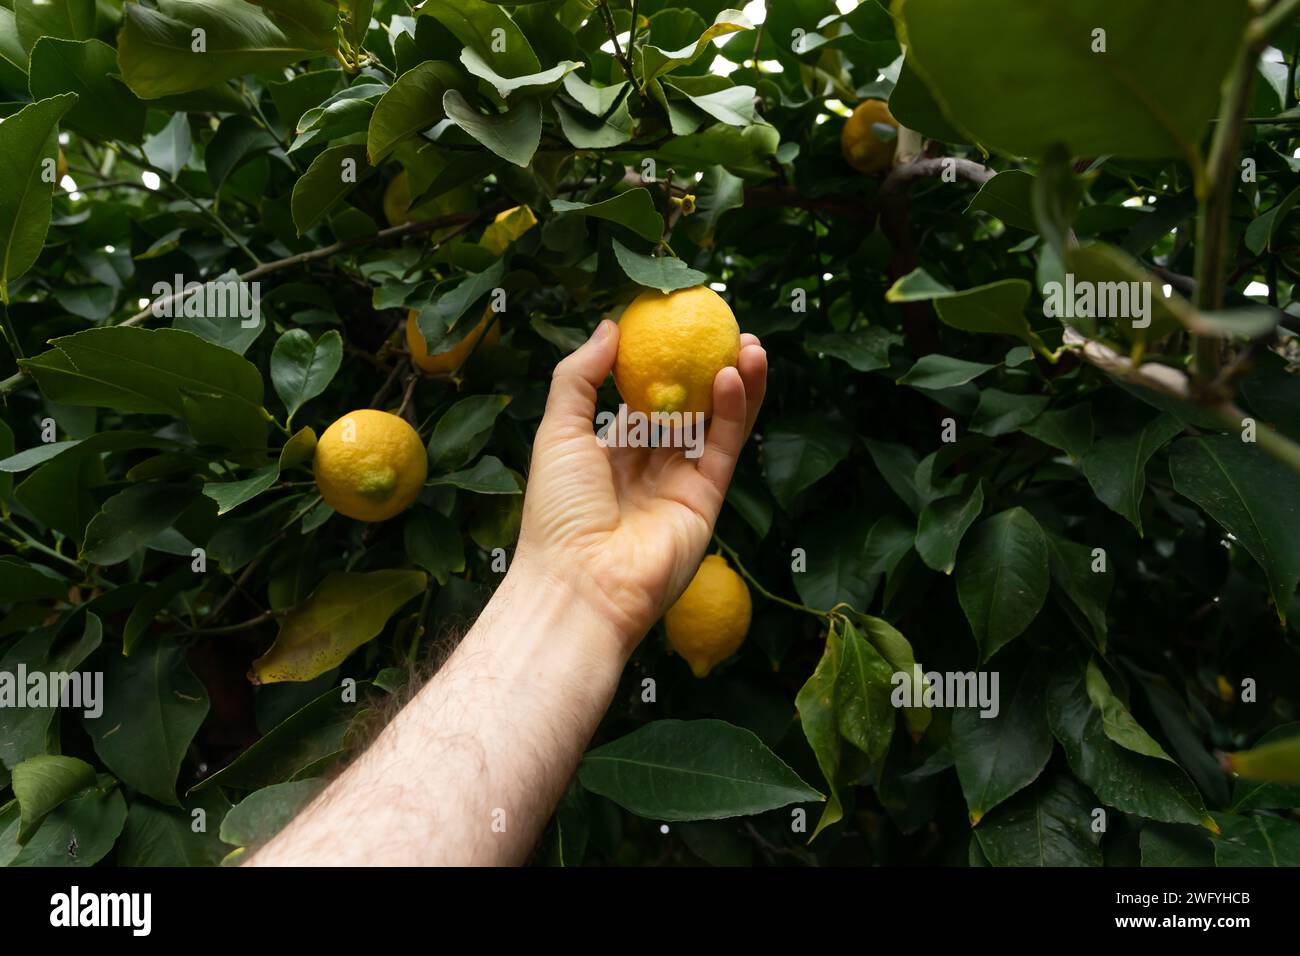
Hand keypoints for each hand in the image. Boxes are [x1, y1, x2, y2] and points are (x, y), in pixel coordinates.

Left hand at [514, 319, 767, 651]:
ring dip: (736, 383)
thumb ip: (580, 376)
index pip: (641, 400)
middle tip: (726, 329)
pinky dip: (735, 411)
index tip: (677, 325)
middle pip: (687, 408)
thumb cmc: (557, 510)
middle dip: (709, 368)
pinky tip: (736, 375)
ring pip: (715, 424)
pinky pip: (723, 448)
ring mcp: (680, 485)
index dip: (661, 364)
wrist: (580, 582)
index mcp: (608, 454)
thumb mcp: (558, 430)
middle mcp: (648, 468)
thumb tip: (610, 326)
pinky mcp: (706, 501)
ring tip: (749, 344)